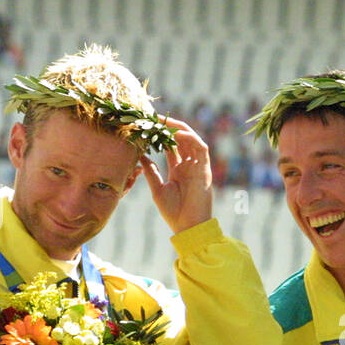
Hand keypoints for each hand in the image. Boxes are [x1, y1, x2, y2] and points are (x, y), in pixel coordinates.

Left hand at [140, 117, 212, 235]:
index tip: (147, 126)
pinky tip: (176, 133)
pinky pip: (201, 147)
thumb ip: (150, 171)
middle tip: (153, 117)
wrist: (189, 227)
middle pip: (181, 140)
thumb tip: (140, 156)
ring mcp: (198, 167)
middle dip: (168, 127)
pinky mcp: (205, 169)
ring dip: (178, 129)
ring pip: (191, 140)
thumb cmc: (173, 212)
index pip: (171, 147)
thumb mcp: (157, 189)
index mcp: (178, 171)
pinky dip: (190, 138)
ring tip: (163, 121)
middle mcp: (189, 166)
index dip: (161, 135)